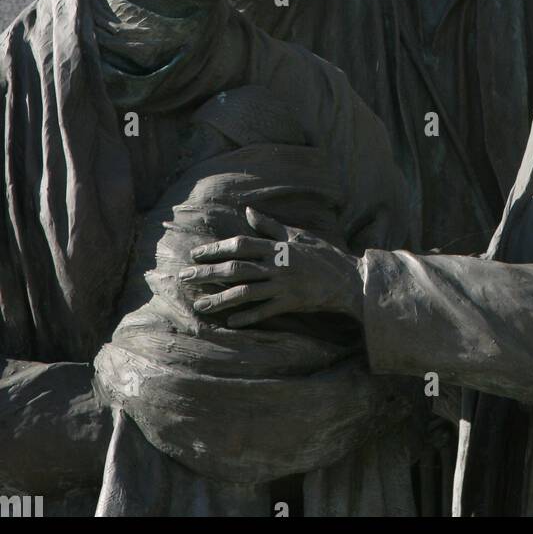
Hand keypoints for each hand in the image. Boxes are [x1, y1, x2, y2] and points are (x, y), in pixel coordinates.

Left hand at [179, 207, 363, 328]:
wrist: (347, 277)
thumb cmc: (322, 253)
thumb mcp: (296, 234)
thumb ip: (269, 225)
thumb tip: (246, 212)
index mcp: (276, 246)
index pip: (239, 245)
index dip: (216, 249)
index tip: (196, 254)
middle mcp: (276, 265)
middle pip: (236, 268)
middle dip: (208, 273)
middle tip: (185, 277)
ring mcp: (282, 285)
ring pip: (245, 293)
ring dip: (220, 299)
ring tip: (200, 306)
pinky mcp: (290, 303)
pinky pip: (264, 311)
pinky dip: (247, 317)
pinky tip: (231, 322)